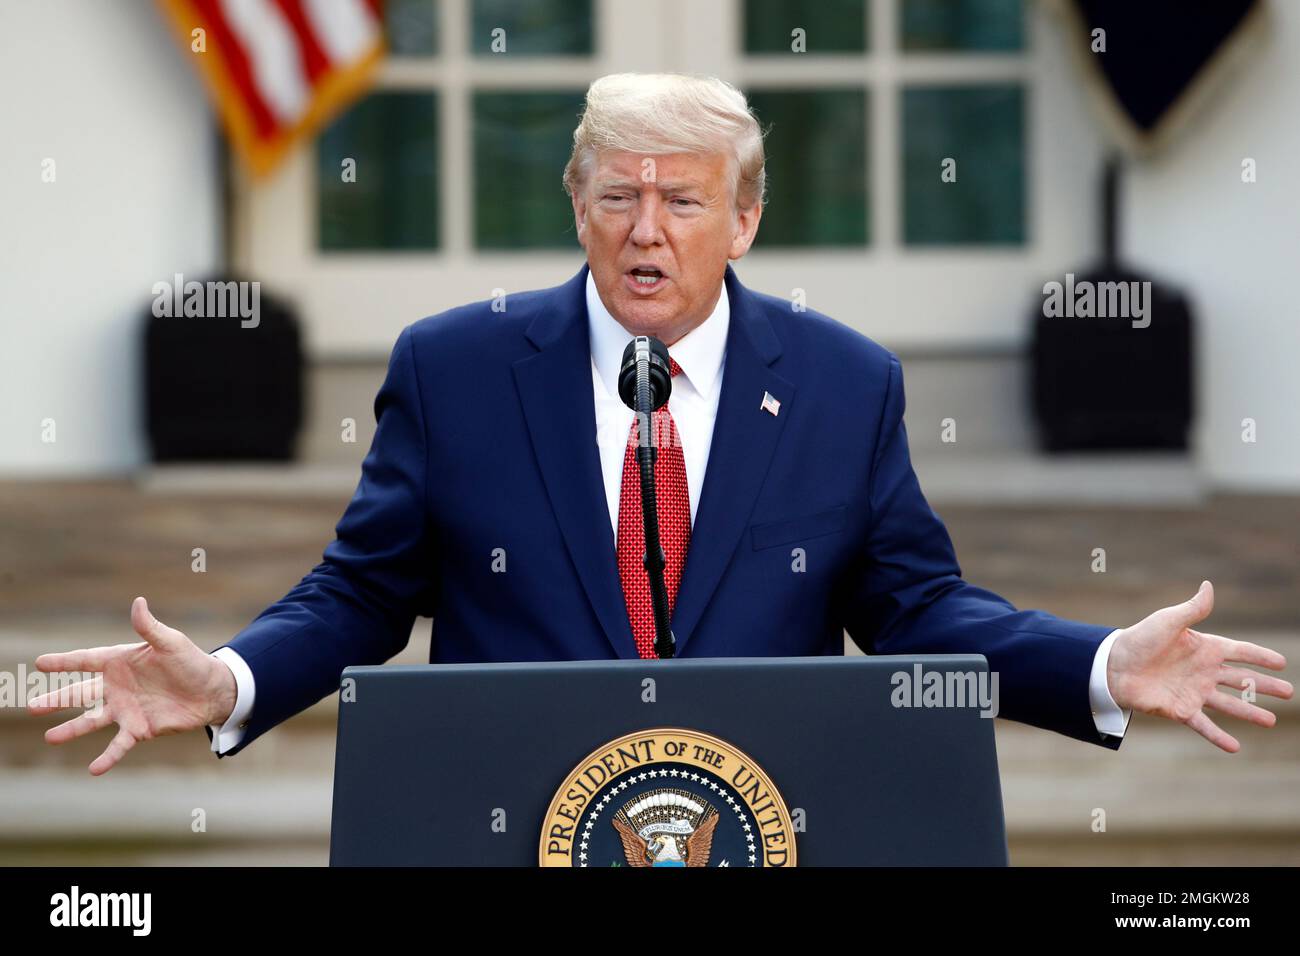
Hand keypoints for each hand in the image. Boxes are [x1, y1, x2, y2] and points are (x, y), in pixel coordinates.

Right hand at [27, 597, 237, 774]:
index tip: (39, 662)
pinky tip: (93, 769)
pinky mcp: (139, 729)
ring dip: (72, 729)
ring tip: (50, 737)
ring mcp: (125, 709)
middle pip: (81, 693)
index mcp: (120, 662)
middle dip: (57, 699)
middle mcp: (117, 686)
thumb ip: (149, 628)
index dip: (64, 662)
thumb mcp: (171, 642)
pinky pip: (119, 744)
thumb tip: (138, 602)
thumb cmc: (191, 662)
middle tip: (32, 705)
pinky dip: (107, 757)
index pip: (86, 660)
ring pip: (92, 720)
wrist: (212, 691)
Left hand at [1107, 581, 1292, 751]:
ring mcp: (1193, 692)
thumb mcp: (1168, 621)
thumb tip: (1208, 585)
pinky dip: (1219, 737)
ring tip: (1270, 721)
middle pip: (1241, 680)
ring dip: (1249, 712)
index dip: (1260, 656)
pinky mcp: (1180, 709)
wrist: (1112, 665)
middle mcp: (1202, 671)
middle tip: (1288, 692)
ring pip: (1229, 704)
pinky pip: (1204, 725)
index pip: (1239, 652)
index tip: (1281, 662)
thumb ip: (1193, 609)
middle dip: (1265, 686)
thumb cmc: (1140, 639)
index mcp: (1203, 648)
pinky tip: (1235, 747)